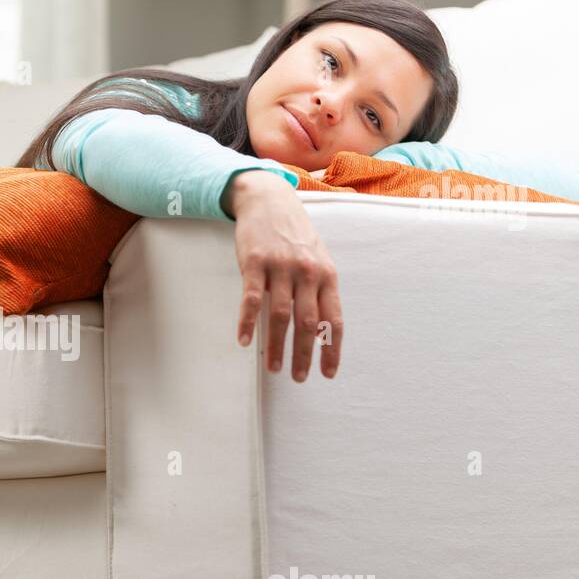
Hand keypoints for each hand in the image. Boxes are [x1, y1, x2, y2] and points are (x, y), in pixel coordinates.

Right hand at [227, 171, 342, 380]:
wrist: (269, 200)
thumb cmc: (294, 234)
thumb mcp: (316, 258)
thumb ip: (319, 290)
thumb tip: (320, 329)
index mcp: (327, 275)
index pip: (334, 320)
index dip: (331, 349)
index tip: (327, 373)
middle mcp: (307, 272)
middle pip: (308, 323)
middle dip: (304, 355)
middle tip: (298, 377)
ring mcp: (281, 267)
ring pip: (281, 315)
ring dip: (277, 346)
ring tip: (273, 368)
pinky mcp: (255, 263)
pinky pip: (251, 299)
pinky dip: (247, 322)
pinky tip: (244, 340)